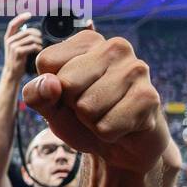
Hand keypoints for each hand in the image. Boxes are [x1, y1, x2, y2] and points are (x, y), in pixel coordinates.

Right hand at [2, 12, 42, 76]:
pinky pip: (32, 46)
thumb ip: (20, 39)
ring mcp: (12, 46)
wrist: (12, 73)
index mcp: (8, 38)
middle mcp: (9, 41)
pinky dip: (37, 48)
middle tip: (41, 39)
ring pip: (31, 38)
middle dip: (37, 34)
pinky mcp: (17, 52)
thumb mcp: (16, 47)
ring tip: (40, 46)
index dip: (21, 17)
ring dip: (39, 42)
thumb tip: (33, 32)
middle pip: (27, 31)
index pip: (13, 24)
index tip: (29, 14)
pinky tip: (38, 50)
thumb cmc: (17, 60)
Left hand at [22, 30, 168, 174]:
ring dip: (91, 122)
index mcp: (87, 40)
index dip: (50, 87)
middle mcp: (115, 47)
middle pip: (67, 85)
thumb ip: (37, 94)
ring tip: (106, 114)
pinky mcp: (149, 97)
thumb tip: (50, 84)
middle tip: (89, 106)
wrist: (120, 145)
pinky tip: (121, 124)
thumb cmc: (80, 117)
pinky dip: (107, 134)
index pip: (46, 61)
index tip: (68, 92)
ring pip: (87, 108)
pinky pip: (107, 127)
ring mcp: (136, 69)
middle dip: (72, 105)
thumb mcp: (49, 106)